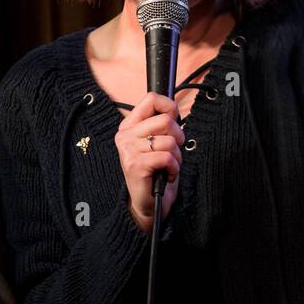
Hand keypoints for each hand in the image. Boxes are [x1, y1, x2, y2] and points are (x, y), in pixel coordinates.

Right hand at [116, 92, 184, 231]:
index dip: (170, 107)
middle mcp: (125, 135)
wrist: (147, 204)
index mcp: (129, 126)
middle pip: (165, 120)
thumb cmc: (155, 172)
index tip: (174, 121)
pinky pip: (167, 157)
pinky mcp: (135, 164)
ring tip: (168, 167)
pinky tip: (166, 175)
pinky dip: (174, 168)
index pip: (151, 99)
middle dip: (178, 137)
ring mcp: (128, 150)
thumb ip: (161, 125)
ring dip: (176, 157)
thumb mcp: (156, 143)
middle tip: (172, 152)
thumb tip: (174, 108)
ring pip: (169, 141)